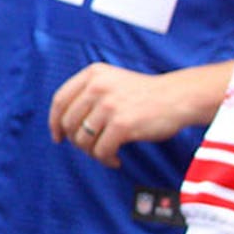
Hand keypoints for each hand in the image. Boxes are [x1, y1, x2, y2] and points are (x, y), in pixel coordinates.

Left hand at [49, 64, 193, 167]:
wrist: (178, 97)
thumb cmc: (146, 94)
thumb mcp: (112, 81)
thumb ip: (89, 94)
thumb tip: (62, 125)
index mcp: (92, 74)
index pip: (60, 100)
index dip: (54, 122)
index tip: (58, 137)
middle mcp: (97, 87)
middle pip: (69, 122)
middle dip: (77, 141)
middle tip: (91, 149)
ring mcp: (109, 105)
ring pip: (83, 139)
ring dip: (92, 152)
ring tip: (106, 154)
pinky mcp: (122, 124)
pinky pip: (101, 150)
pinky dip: (105, 159)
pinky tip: (115, 160)